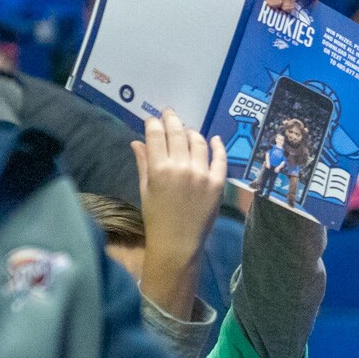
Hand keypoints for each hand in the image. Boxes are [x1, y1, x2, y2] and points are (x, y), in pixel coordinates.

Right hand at [134, 108, 226, 277]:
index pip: (157, 134)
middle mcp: (182, 167)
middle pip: (178, 133)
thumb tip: (138, 141)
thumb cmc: (157, 217)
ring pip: (198, 141)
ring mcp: (202, 174)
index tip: (153, 120)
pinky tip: (214, 139)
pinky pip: (220, 159)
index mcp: (160, 168)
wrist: (178, 243)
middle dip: (172, 119)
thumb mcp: (145, 189)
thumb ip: (144, 163)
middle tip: (169, 114)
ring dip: (191, 132)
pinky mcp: (217, 183)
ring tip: (187, 130)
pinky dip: (218, 146)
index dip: (154, 123)